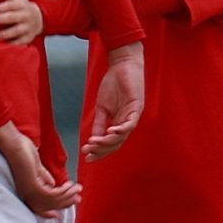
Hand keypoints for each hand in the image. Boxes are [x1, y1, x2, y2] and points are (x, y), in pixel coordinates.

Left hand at [0, 0, 43, 44]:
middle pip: (12, 17)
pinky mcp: (28, 38)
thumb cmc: (23, 7)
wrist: (39, 18)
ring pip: (16, 31)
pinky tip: (1, 45)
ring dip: (4, 34)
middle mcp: (25, 16)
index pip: (10, 5)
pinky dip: (11, 44)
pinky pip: (19, 42)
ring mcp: (28, 28)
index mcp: (22, 5)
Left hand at [0, 122, 78, 216]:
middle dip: (65, 203)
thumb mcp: (36, 167)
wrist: (13, 144)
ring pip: (52, 201)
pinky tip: (70, 185)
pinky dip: (63, 191)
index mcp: (26, 191)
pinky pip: (52, 194)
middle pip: (48, 206)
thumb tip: (53, 184)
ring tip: (78, 189)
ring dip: (68, 195)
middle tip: (78, 199)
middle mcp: (26, 194)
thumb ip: (44, 176)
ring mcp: (29, 191)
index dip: (48, 213)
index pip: (38, 208)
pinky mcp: (33, 185)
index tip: (58, 215)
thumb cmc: (21, 152)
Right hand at [84, 40, 143, 160]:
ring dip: (108, 141)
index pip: (110, 143)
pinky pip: (130, 123)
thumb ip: (99, 123)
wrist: (122, 65)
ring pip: (122, 136)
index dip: (99, 151)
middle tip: (87, 152)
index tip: (85, 156)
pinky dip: (120, 130)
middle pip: (116, 144)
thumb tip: (93, 140)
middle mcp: (127, 123)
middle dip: (101, 150)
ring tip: (94, 143)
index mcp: (119, 124)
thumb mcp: (102, 107)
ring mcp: (133, 116)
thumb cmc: (113, 84)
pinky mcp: (137, 107)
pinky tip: (109, 131)